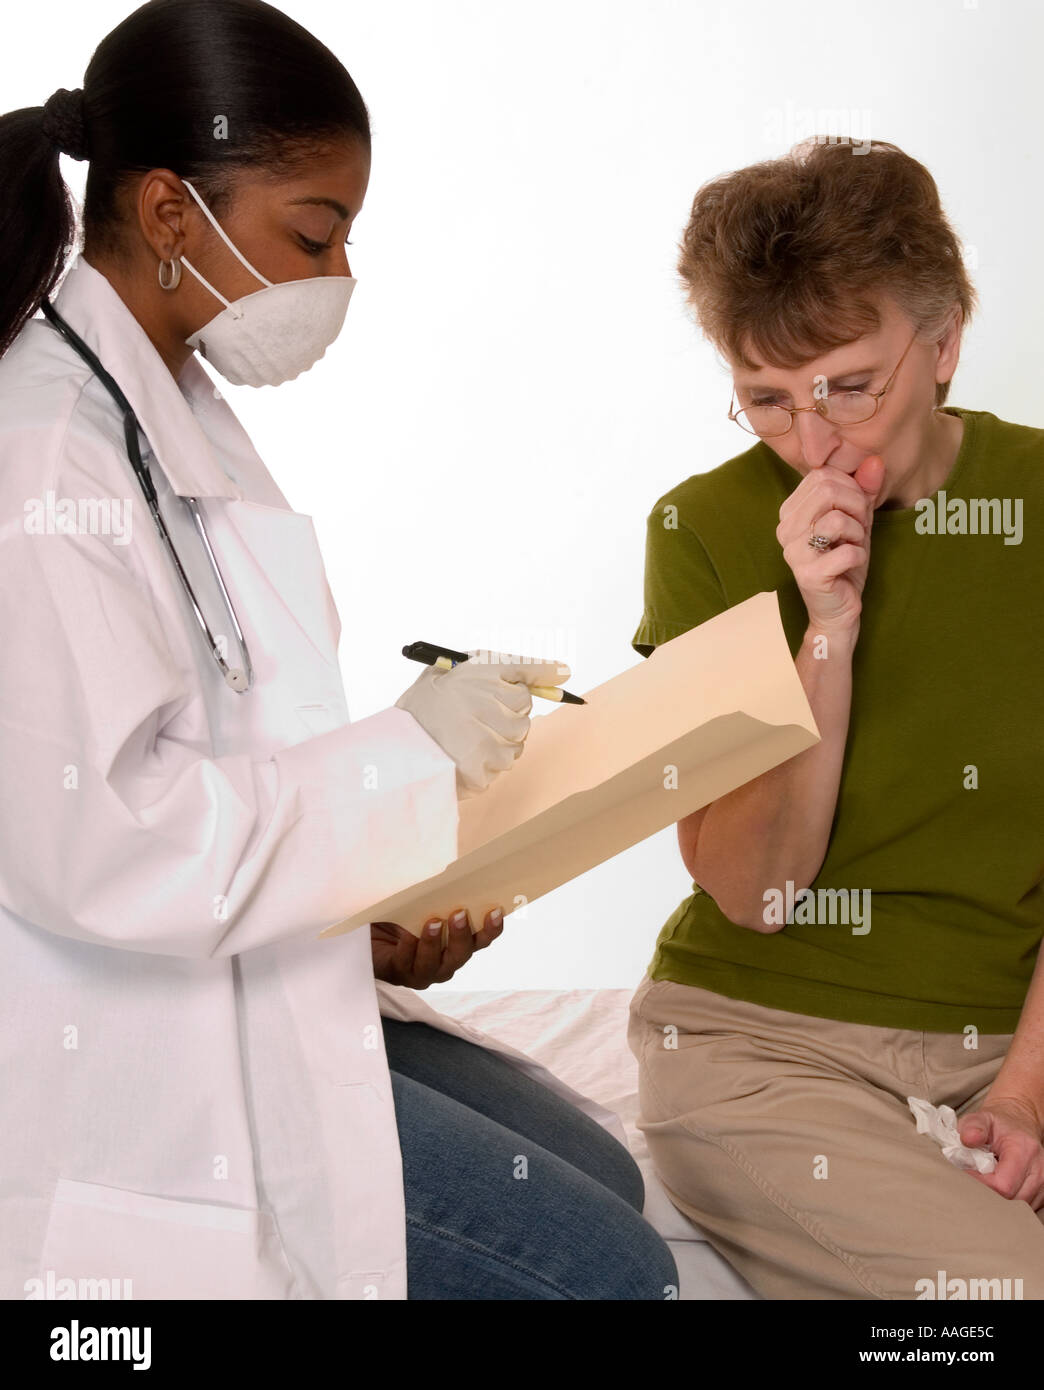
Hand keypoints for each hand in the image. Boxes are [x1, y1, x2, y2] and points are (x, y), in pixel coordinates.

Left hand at [370, 906, 504, 987]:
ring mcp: (422, 972)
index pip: (481, 939)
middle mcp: (444, 963)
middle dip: (462, 935)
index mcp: (456, 944)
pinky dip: (410, 947)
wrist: (368, 929)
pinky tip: (408, 934)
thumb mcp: (421, 901)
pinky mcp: (398, 973)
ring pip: (435, 963)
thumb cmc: (400, 913)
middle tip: (459, 914)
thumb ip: (438, 895)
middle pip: (461, 955)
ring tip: (433, 922)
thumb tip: (449, 876)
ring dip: (435, 942)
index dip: (491, 928)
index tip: (496, 910)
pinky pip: (407, 963)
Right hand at [395, 651, 570, 799]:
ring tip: (465, 740)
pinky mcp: (484, 767)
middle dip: (507, 716)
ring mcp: (488, 737)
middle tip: (478, 718)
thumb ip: (496, 668)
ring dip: (499, 743)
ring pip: (517, 742)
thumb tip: (560, 672)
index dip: (542, 673)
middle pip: (524, 711)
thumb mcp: (444, 672)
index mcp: (476, 673)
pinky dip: (487, 765)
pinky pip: (502, 765)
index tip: (562, 674)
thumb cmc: (418, 710)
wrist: (390, 750)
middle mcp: (487, 701)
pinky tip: (462, 758)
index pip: (525, 670)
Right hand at [776, 454, 884, 635]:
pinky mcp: (807, 574)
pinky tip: (851, 565)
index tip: (857, 511)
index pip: (823, 475)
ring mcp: (792, 552)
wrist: (838, 610)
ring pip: (836, 519)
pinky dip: (859, 556)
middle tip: (859, 528)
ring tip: (853, 546)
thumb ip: (864, 489)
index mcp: (790, 511)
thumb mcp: (857, 520)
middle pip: (828, 490)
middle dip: (857, 506)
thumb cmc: (844, 563)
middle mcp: (785, 528)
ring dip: (858, 532)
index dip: (851, 488)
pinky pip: (847, 551)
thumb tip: (875, 461)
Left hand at [958, 1097, 1043, 1209]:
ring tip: (985, 1179)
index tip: (964, 1175)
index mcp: (1024, 1151)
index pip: (1002, 1185)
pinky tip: (996, 1186)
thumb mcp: (982, 1118)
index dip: (980, 1185)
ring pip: (1016, 1208)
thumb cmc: (999, 1124)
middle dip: (987, 1194)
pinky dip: (1006, 1202)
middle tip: (973, 1178)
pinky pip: (1021, 1208)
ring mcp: (1043, 1185)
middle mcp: (1039, 1171)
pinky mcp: (1041, 1194)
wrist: (1019, 1125)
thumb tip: (968, 1139)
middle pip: (1010, 1201)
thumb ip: (973, 1126)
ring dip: (997, 1199)